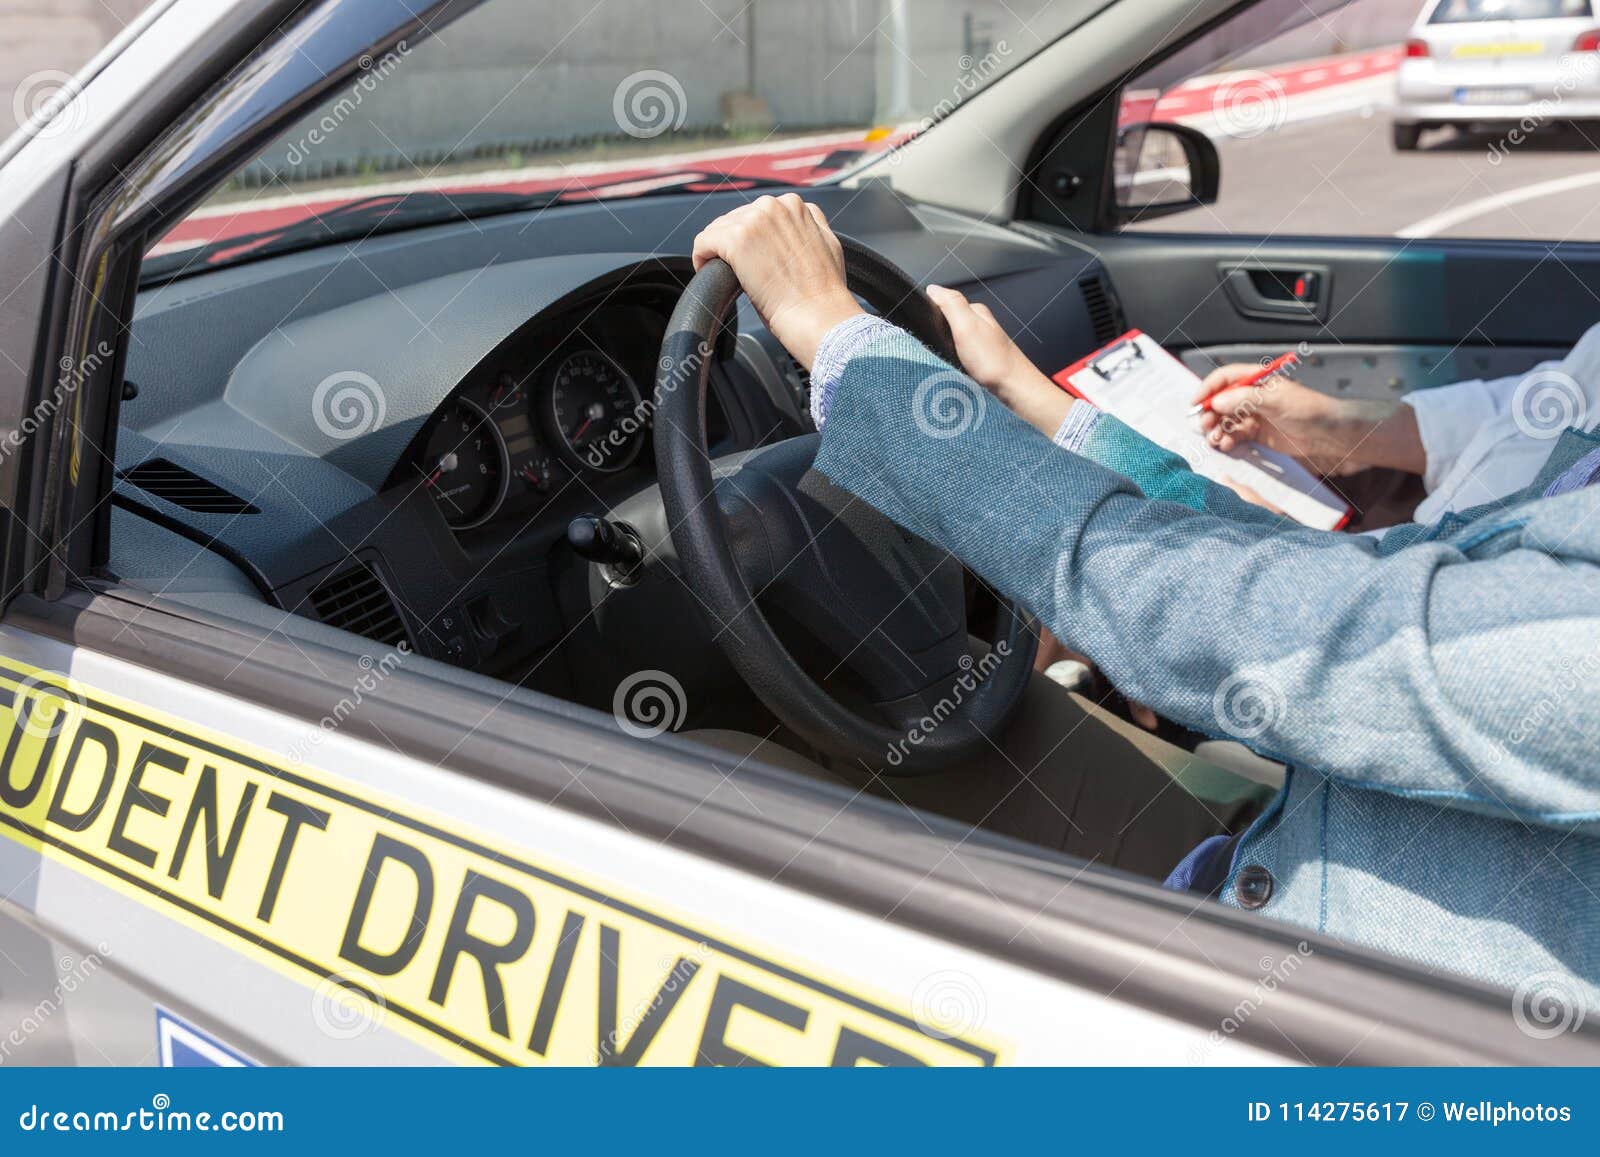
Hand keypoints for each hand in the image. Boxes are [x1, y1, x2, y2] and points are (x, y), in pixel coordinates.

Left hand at [691, 195, 861, 370]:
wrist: (818, 314)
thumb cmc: (824, 292)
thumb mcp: (828, 243)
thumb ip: (811, 225)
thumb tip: (798, 224)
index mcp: (794, 205)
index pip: (758, 213)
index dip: (751, 236)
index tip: (750, 256)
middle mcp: (773, 206)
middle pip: (735, 219)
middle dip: (733, 242)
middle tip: (737, 270)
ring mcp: (754, 221)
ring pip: (718, 229)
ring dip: (717, 250)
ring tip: (723, 273)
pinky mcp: (736, 240)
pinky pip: (704, 242)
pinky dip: (701, 257)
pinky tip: (707, 271)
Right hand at [926, 285, 1072, 437]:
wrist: (1014, 389)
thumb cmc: (994, 361)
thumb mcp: (967, 326)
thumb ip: (951, 304)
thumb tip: (933, 288)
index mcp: (975, 312)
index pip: (944, 302)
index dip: (930, 313)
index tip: (925, 328)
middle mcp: (979, 325)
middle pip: (946, 322)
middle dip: (935, 333)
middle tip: (932, 347)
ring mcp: (979, 343)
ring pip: (951, 340)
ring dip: (942, 348)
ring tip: (940, 359)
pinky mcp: (979, 360)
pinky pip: (957, 355)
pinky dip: (951, 360)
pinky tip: (951, 367)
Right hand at [1194, 365, 1423, 477]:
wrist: (1333, 436)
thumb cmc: (1311, 411)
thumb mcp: (1276, 400)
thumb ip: (1244, 399)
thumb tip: (1217, 401)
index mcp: (1258, 381)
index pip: (1226, 378)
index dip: (1208, 388)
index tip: (1196, 403)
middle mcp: (1254, 397)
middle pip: (1221, 401)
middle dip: (1209, 413)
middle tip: (1204, 426)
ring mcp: (1257, 416)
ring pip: (1226, 420)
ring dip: (1217, 429)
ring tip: (1216, 440)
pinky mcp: (1260, 436)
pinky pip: (1236, 436)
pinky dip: (1227, 440)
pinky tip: (1226, 445)